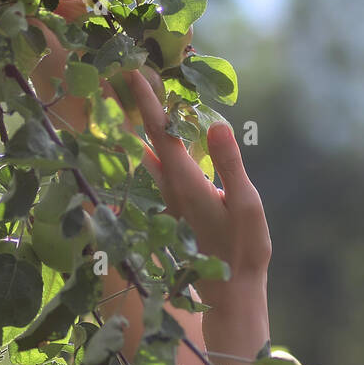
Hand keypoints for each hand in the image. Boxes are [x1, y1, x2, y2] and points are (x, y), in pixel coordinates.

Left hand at [123, 69, 271, 287]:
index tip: (132, 70)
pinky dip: (146, 159)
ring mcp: (169, 204)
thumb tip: (214, 124)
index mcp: (186, 182)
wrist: (232, 294)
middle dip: (132, 109)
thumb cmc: (245, 249)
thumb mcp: (246, 203)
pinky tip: (139, 153)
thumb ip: (229, 163)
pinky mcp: (173, 215)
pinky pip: (153, 181)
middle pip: (145, 141)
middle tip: (117, 77)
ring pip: (145, 161)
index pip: (162, 133)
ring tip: (123, 105)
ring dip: (135, 131)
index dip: (147, 101)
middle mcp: (170, 190)